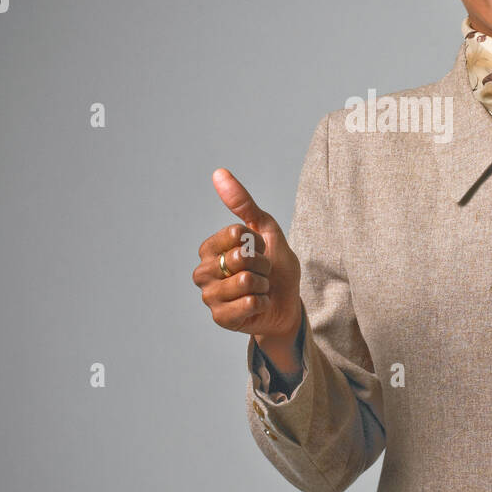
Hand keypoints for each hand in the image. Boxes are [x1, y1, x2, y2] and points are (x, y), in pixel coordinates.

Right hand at [193, 169, 303, 350]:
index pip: (235, 234)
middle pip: (239, 258)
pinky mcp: (220, 319)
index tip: (260, 250)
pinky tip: (258, 304)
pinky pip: (247, 304)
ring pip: (245, 282)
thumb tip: (219, 173)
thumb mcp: (265, 230)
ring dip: (263, 285)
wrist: (287, 303)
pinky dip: (261, 303)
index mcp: (210, 248)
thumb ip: (243, 203)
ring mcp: (210, 297)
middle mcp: (203, 272)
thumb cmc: (275, 266)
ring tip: (260, 288)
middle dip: (262, 264)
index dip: (257, 242)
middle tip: (263, 272)